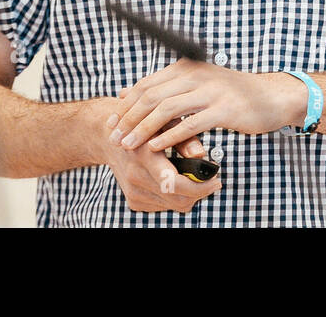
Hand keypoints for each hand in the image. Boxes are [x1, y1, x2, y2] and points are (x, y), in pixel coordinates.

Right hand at [102, 106, 220, 213]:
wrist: (109, 136)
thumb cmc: (142, 123)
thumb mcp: (164, 121)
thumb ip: (183, 136)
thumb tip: (200, 153)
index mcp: (142, 153)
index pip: (172, 182)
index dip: (198, 185)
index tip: (216, 181)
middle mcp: (135, 175)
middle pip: (176, 198)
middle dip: (200, 192)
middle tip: (213, 181)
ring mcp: (132, 190)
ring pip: (172, 205)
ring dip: (189, 195)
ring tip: (196, 178)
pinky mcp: (132, 200)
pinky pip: (163, 205)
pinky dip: (175, 197)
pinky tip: (177, 180)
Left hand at [106, 60, 305, 152]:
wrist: (271, 96)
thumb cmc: (233, 94)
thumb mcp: (199, 84)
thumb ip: (167, 88)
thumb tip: (129, 92)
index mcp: (187, 67)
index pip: (147, 84)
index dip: (126, 104)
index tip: (112, 121)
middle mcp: (196, 75)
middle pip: (152, 95)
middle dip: (129, 118)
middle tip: (115, 136)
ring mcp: (211, 91)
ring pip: (167, 109)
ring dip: (144, 129)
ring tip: (129, 144)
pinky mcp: (224, 110)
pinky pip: (190, 124)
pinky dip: (169, 136)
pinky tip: (156, 147)